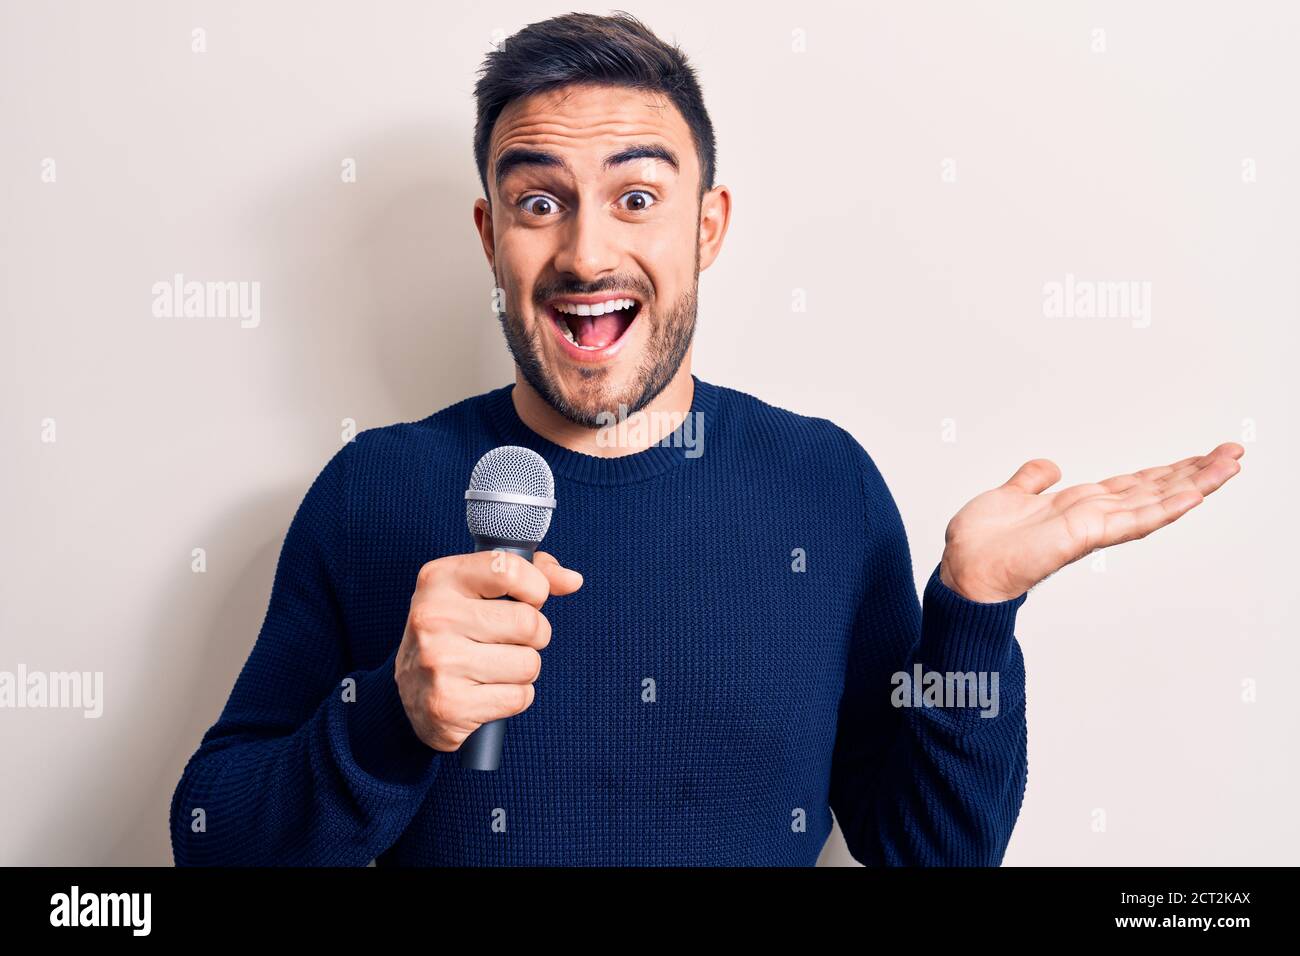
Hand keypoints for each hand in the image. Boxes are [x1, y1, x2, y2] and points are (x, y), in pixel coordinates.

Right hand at [395, 550, 582, 751]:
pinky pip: (519, 697)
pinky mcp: (449, 705)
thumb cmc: (454, 632)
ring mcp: (438, 662)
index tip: (529, 599)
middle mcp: (433, 617)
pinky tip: (487, 691)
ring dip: (523, 670)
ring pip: (529, 663)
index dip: (535, 587)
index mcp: (439, 579)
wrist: (408, 696)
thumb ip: (529, 574)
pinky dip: (514, 697)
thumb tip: (572, 580)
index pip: (509, 570)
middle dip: (533, 635)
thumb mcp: (477, 592)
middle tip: (508, 641)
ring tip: (494, 667)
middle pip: (529, 622)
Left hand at [939, 443, 1244, 602]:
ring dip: (1195, 484)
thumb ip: (1031, 481)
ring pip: (1154, 503)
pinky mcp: (1085, 537)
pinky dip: (1164, 508)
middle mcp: (1092, 516)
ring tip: (1231, 464)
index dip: (1168, 470)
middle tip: (1235, 451)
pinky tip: (1194, 494)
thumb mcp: (1009, 497)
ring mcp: (1093, 528)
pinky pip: (1132, 522)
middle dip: (1195, 472)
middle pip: (1155, 490)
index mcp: (1078, 505)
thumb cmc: (982, 544)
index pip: (1134, 484)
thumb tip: (1051, 466)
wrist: (963, 570)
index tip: (1202, 454)